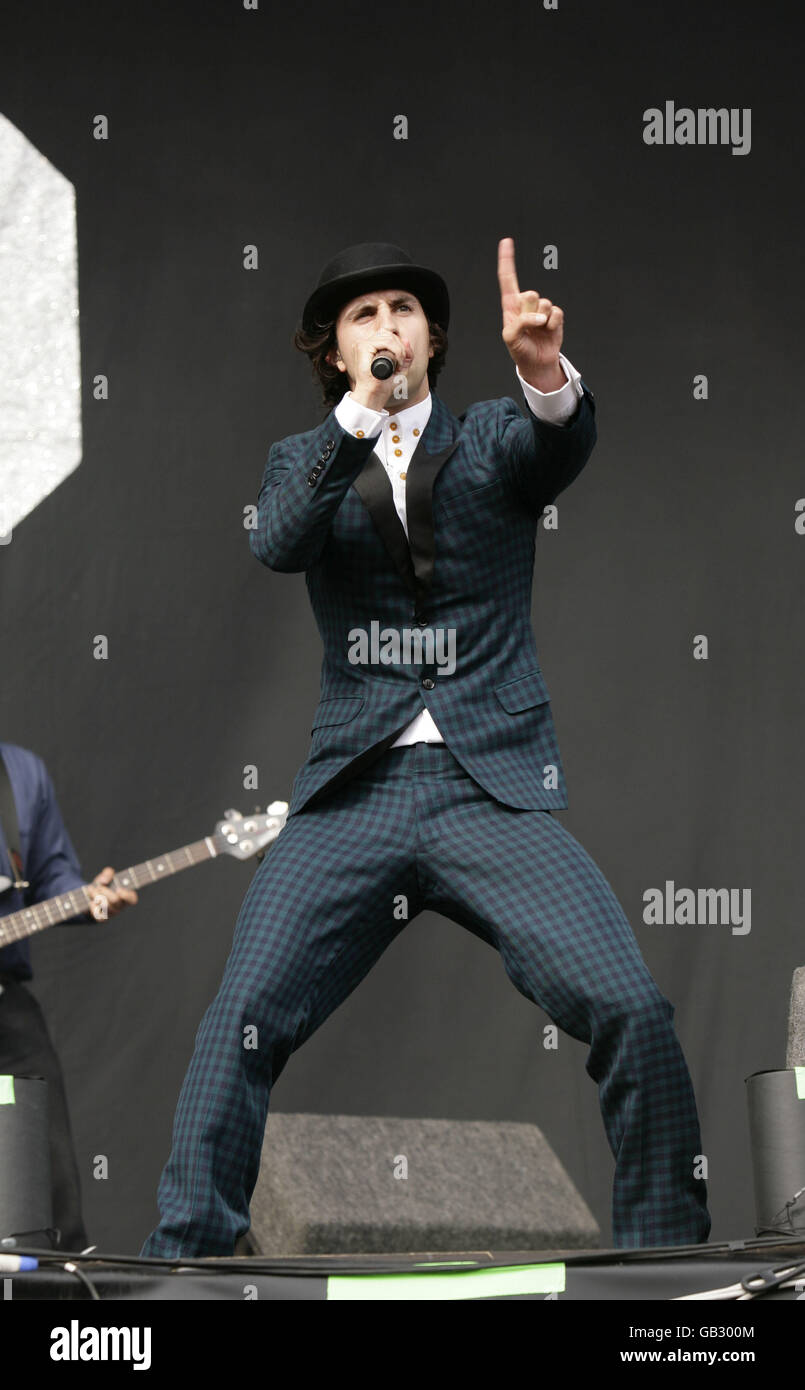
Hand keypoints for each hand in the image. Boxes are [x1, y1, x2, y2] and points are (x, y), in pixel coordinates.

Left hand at [87, 866, 137, 921]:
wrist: (92, 896)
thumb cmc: (104, 885)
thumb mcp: (107, 876)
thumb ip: (108, 873)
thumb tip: (104, 881)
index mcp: (127, 896)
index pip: (132, 899)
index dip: (126, 895)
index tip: (118, 889)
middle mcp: (121, 906)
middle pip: (115, 900)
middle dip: (105, 891)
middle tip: (99, 886)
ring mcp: (112, 913)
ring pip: (105, 906)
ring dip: (96, 896)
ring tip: (91, 889)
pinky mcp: (103, 919)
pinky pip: (98, 914)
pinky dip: (93, 906)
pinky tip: (91, 901)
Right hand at [348, 328, 413, 409]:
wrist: (373, 396)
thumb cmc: (383, 385)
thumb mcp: (399, 367)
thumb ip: (404, 353)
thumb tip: (406, 340)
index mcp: (370, 346)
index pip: (388, 334)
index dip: (400, 344)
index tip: (405, 358)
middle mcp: (365, 343)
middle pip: (389, 334)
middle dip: (402, 347)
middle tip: (403, 363)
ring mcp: (362, 344)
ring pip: (389, 337)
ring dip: (400, 350)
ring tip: (399, 364)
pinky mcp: (363, 347)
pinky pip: (386, 341)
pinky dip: (396, 350)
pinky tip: (397, 362)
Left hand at [497, 236, 565, 388]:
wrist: (537, 362)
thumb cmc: (520, 349)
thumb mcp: (510, 338)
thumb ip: (520, 323)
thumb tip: (540, 317)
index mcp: (511, 305)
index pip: (508, 279)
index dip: (507, 260)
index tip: (506, 241)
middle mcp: (526, 303)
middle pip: (530, 294)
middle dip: (529, 311)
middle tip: (528, 326)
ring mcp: (542, 309)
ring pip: (544, 303)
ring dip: (541, 321)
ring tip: (538, 331)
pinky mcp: (555, 316)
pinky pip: (556, 312)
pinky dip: (553, 324)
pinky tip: (548, 331)